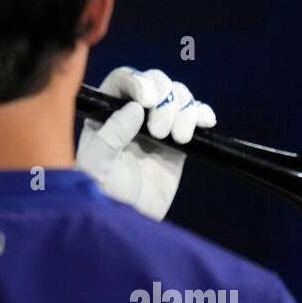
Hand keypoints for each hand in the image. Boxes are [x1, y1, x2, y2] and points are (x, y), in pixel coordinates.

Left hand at [75, 66, 216, 219]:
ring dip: (184, 109)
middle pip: (155, 82)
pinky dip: (202, 113)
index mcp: (106, 113)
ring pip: (178, 95)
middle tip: (160, 132)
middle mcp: (131, 114)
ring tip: (179, 138)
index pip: (122, 80)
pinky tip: (205, 123)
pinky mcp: (178, 141)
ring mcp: (157, 125)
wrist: (129, 222)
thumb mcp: (97, 167)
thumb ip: (110, 137)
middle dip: (165, 100)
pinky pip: (195, 115)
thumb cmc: (103, 194)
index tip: (147, 101)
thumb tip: (134, 108)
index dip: (138, 82)